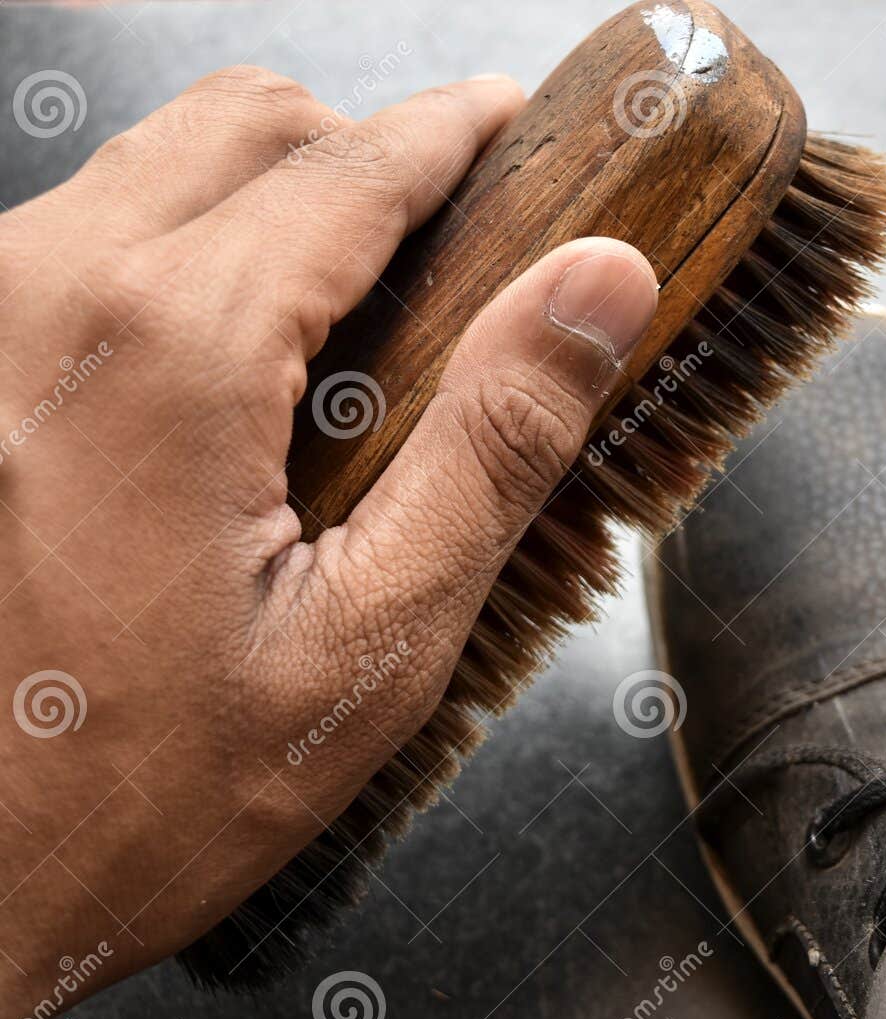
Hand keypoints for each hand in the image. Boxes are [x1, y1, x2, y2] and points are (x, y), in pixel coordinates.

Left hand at [0, 67, 657, 1018]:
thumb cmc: (134, 796)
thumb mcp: (373, 643)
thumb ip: (496, 444)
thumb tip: (599, 287)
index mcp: (168, 346)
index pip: (354, 164)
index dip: (460, 133)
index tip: (518, 127)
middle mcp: (43, 293)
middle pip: (250, 124)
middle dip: (371, 153)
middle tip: (462, 238)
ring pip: (160, 168)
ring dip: (278, 206)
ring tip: (361, 329)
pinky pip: (90, 240)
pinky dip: (192, 257)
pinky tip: (245, 379)